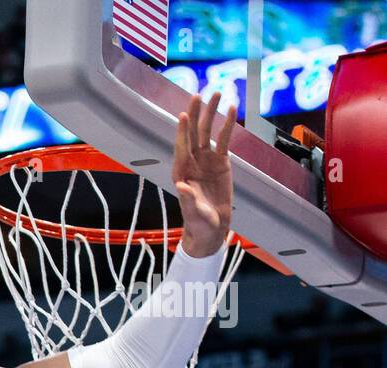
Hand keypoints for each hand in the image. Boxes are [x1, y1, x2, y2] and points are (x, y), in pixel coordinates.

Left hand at [173, 92, 235, 257]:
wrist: (211, 227)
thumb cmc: (199, 222)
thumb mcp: (193, 212)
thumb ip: (187, 199)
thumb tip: (181, 185)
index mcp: (181, 172)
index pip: (181, 147)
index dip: (182, 132)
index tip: (184, 115)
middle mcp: (192, 162)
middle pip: (193, 133)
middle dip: (196, 114)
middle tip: (198, 94)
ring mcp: (206, 160)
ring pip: (208, 132)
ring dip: (211, 113)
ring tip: (217, 93)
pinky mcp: (220, 162)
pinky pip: (224, 140)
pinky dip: (228, 125)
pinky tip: (232, 110)